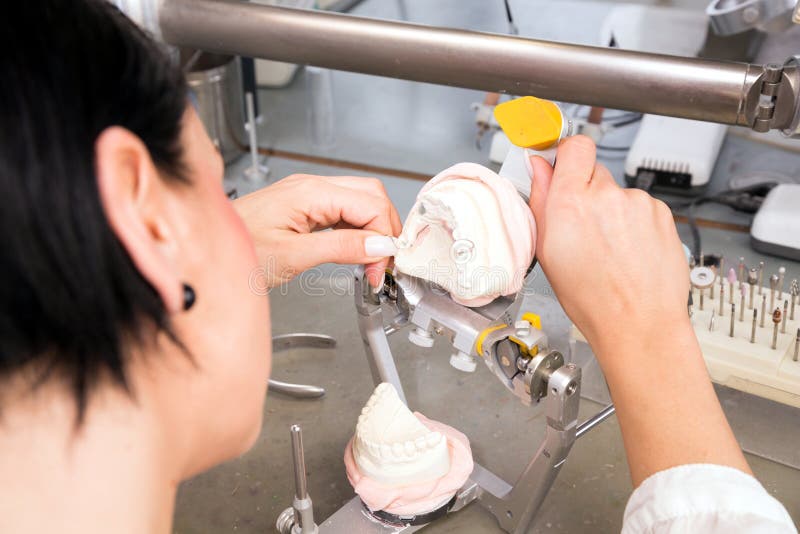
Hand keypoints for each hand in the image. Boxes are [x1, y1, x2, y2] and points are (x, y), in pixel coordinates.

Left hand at [233, 174, 400, 288]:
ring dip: (372, 230)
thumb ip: (340, 248)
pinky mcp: (303, 206)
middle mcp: (311, 186)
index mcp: (310, 192)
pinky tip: (353, 251)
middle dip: (384, 229)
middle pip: (371, 195)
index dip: (383, 237)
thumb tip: (379, 246)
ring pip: (359, 201)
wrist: (205, 251)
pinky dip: (356, 230)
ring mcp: (307, 194)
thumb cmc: (237, 251)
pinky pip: (342, 210)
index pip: (370, 204)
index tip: (379, 268)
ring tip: (368, 262)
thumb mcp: (293, 256)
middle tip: (380, 264)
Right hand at [528, 136, 749, 484]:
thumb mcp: (547, 251)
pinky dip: (634, 225)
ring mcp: (638, 204)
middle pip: (594, 173)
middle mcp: (607, 196)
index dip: (567, 155)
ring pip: (617, 194)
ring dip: (611, 213)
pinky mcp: (661, 214)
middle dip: (586, 193)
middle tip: (582, 229)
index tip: (563, 166)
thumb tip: (538, 167)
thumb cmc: (591, 298)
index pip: (574, 146)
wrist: (638, 323)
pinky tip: (628, 253)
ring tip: (609, 250)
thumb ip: (541, 200)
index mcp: (571, 202)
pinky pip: (641, 209)